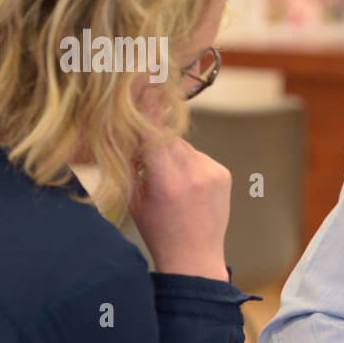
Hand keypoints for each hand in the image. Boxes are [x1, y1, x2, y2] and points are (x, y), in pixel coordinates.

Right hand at [127, 89, 230, 279]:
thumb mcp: (134, 198)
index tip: (142, 84)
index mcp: (167, 182)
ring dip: (169, 152)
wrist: (195, 257)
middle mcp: (194, 174)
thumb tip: (120, 130)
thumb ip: (129, 164)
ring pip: (182, 145)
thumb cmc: (158, 232)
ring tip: (166, 180)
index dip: (146, 110)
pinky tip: (183, 185)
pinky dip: (186, 162)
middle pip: (166, 137)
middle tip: (141, 153)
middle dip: (151, 139)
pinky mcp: (223, 173)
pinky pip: (197, 156)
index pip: (153, 135)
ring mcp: (212, 172)